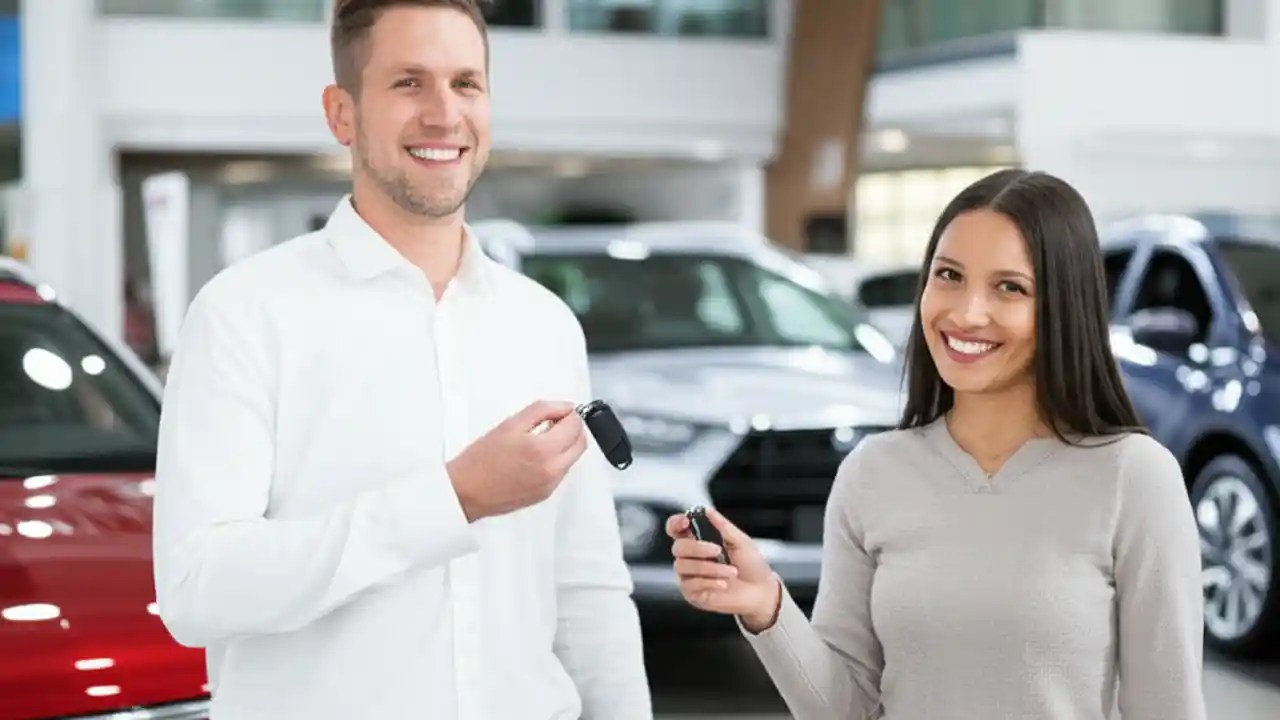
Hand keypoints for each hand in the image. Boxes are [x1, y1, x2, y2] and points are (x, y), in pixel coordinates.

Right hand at [448, 400, 587, 521]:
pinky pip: (561, 472)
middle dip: (573, 429)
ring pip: (573, 458)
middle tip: (555, 422)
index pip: (575, 426)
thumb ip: (542, 411)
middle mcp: (552, 470)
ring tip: (542, 438)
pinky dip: (556, 460)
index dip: (570, 414)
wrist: (465, 491)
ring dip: (565, 445)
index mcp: (543, 450)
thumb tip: (564, 407)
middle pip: (580, 444)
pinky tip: (536, 456)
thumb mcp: (511, 424)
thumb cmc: (480, 460)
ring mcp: (550, 484)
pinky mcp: (545, 494)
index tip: (560, 411)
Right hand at [666, 507, 781, 632]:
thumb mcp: (740, 541)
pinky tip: (723, 584)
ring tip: (731, 571)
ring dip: (710, 568)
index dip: (676, 523)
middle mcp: (691, 557)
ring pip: (684, 567)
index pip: (676, 529)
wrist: (761, 592)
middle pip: (678, 547)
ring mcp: (690, 576)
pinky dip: (709, 582)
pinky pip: (691, 585)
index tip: (686, 522)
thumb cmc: (751, 566)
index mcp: (699, 540)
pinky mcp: (693, 594)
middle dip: (697, 548)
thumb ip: (722, 526)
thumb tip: (707, 511)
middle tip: (718, 551)